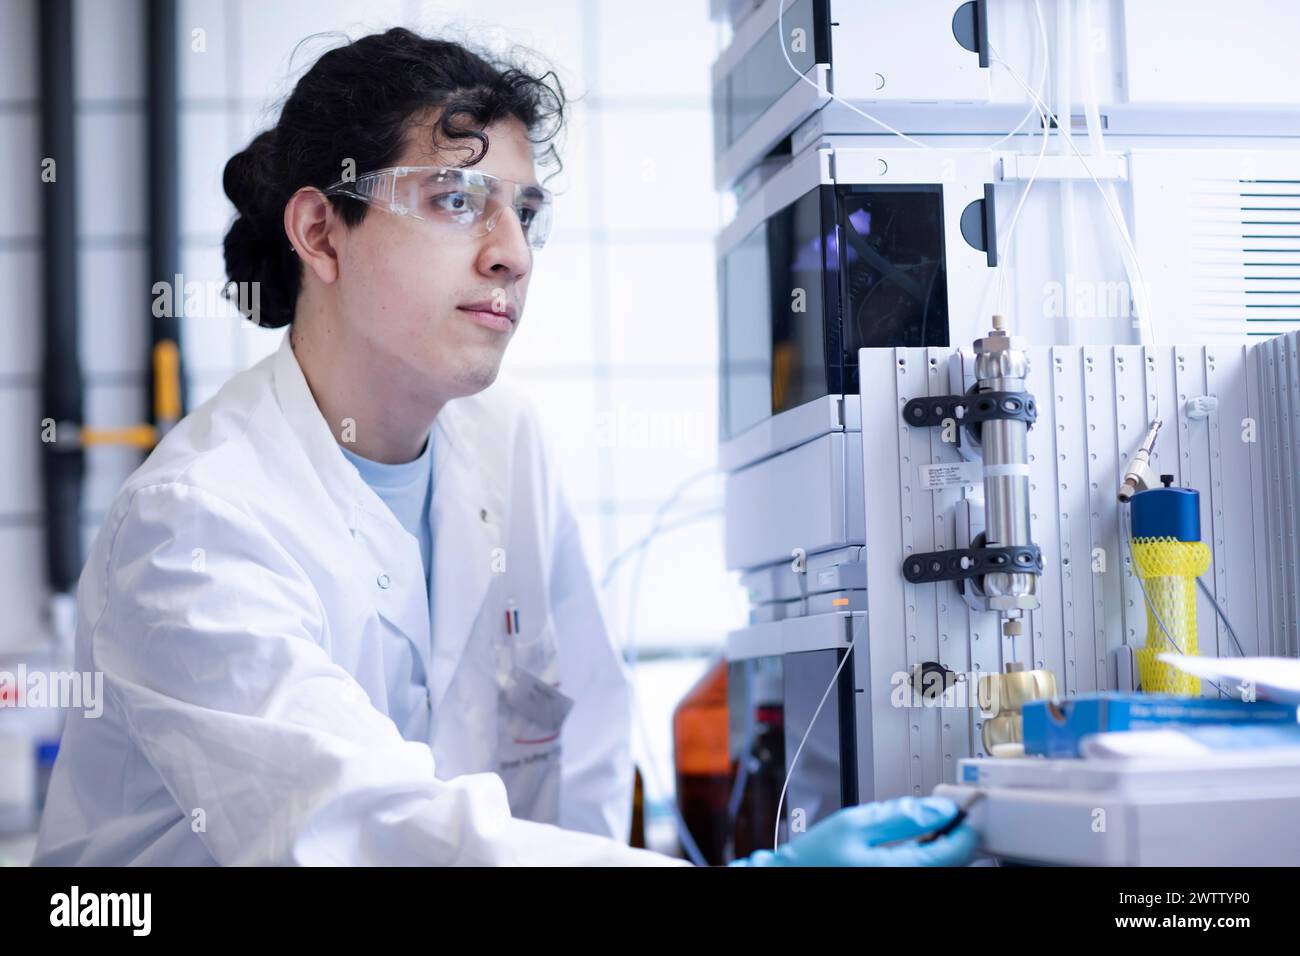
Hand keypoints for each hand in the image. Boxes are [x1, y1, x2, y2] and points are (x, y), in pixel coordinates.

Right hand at [729, 796, 977, 866]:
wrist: (788, 880)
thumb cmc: (814, 858)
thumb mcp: (854, 822)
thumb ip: (901, 815)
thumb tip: (939, 808)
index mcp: (901, 870)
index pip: (956, 850)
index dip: (964, 824)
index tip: (963, 808)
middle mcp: (908, 885)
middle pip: (954, 863)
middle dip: (953, 837)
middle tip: (944, 816)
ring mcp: (902, 889)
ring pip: (940, 871)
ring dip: (941, 850)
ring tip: (928, 832)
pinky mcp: (896, 888)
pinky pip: (925, 876)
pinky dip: (926, 861)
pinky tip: (913, 850)